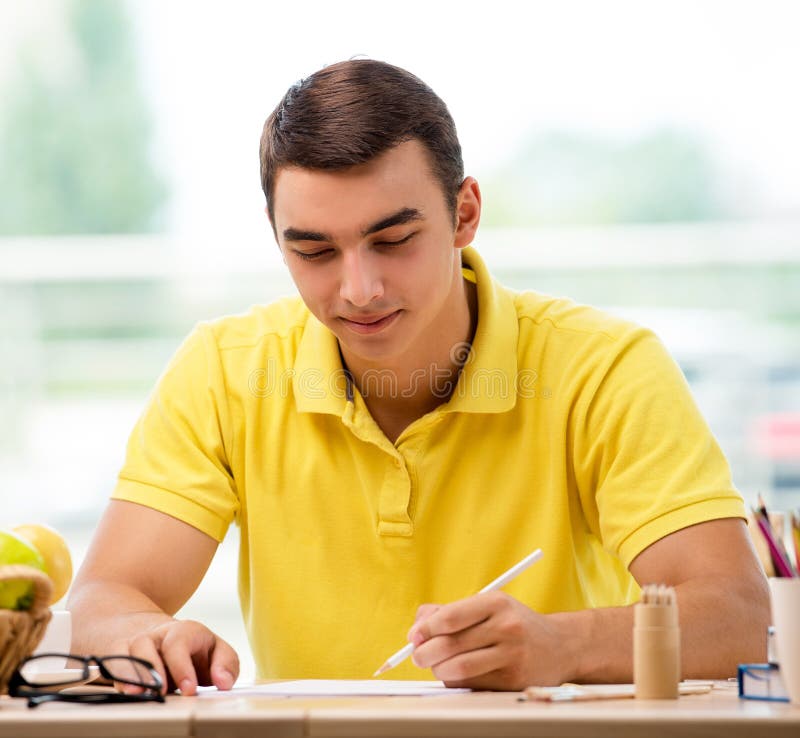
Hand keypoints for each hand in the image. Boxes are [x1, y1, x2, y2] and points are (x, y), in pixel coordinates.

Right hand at [109, 618, 238, 695]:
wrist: (161, 635)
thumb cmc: (194, 649)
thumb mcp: (216, 651)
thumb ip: (226, 664)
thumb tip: (223, 682)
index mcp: (184, 631)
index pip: (179, 642)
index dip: (182, 667)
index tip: (189, 690)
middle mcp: (156, 635)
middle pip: (147, 644)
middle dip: (153, 669)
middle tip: (162, 692)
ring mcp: (135, 645)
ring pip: (125, 653)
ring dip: (131, 675)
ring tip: (140, 694)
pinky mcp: (118, 657)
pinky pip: (111, 664)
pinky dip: (116, 678)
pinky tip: (126, 692)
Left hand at [407, 592, 571, 690]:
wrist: (560, 646)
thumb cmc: (512, 623)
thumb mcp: (487, 605)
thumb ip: (449, 611)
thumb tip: (416, 628)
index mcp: (496, 603)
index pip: (450, 617)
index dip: (426, 629)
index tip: (414, 636)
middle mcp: (506, 627)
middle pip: (451, 645)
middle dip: (426, 653)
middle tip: (417, 656)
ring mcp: (512, 655)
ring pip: (459, 668)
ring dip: (439, 670)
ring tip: (436, 666)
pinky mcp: (514, 680)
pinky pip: (472, 684)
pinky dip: (456, 681)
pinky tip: (456, 673)